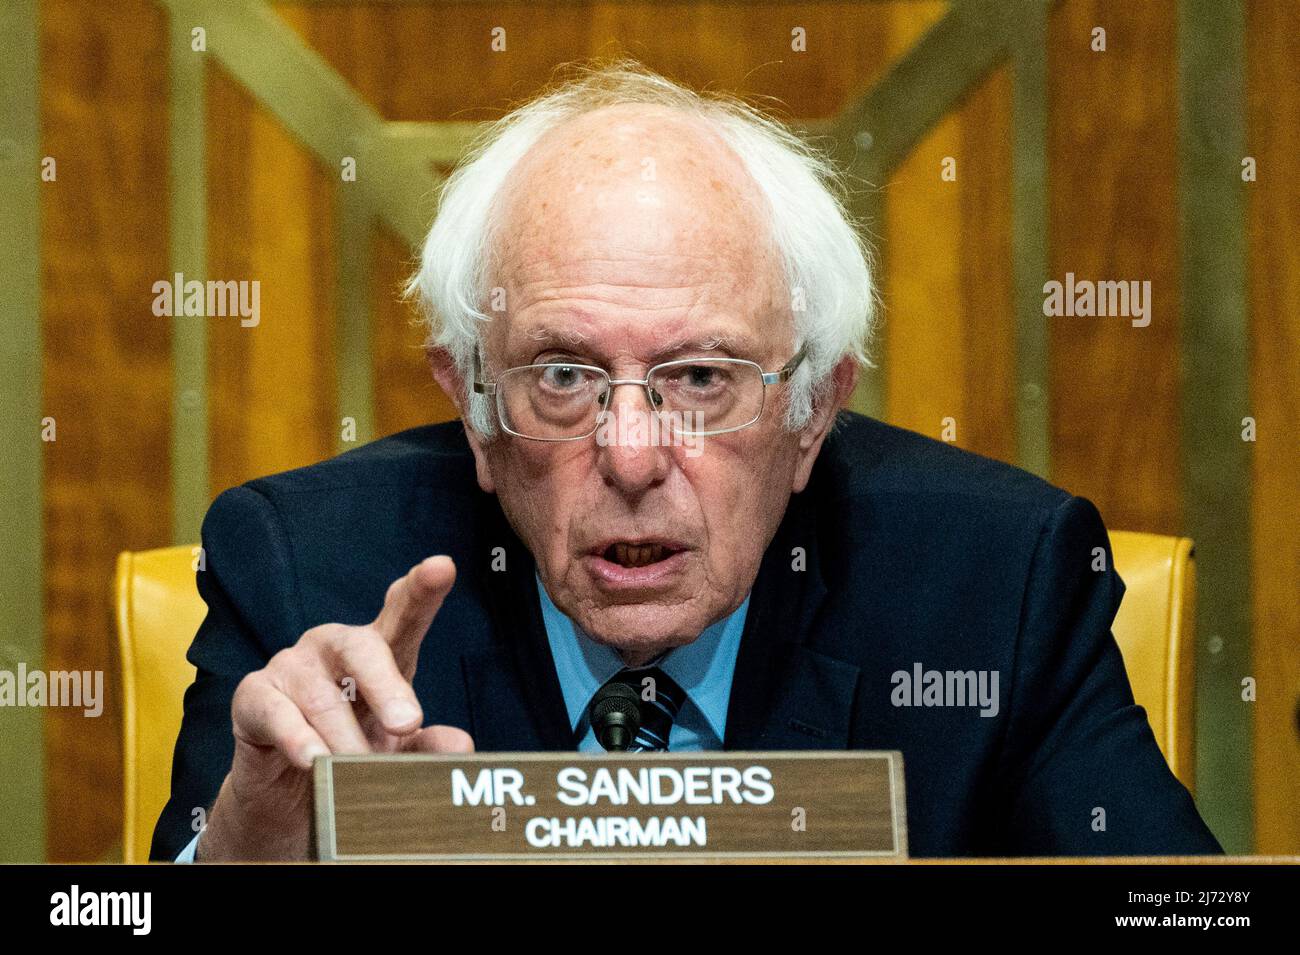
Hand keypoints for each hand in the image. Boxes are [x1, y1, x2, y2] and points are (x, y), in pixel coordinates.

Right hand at [196, 556, 472, 860]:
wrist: (289, 796)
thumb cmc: (351, 755)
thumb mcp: (397, 754)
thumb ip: (428, 747)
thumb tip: (462, 745)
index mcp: (379, 651)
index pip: (403, 614)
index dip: (422, 590)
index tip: (443, 567)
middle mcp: (335, 648)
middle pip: (364, 649)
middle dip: (387, 686)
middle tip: (408, 723)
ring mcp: (292, 667)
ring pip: (322, 698)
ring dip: (345, 740)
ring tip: (360, 771)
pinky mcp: (254, 696)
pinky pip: (277, 715)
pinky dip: (299, 741)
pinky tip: (313, 762)